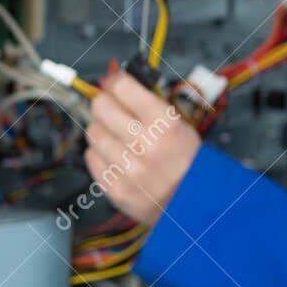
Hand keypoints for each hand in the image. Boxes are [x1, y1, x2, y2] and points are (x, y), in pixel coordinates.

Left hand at [82, 72, 200, 224]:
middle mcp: (145, 144)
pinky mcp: (115, 188)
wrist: (194, 204)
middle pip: (101, 107)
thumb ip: (148, 103)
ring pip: (93, 132)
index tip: (113, 82)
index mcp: (165, 123)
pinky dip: (101, 154)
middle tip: (111, 107)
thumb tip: (115, 81)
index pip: (122, 87)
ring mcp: (128, 168)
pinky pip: (92, 158)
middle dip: (105, 103)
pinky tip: (117, 157)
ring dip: (102, 130)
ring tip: (118, 137)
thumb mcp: (181, 125)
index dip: (115, 81)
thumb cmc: (189, 164)